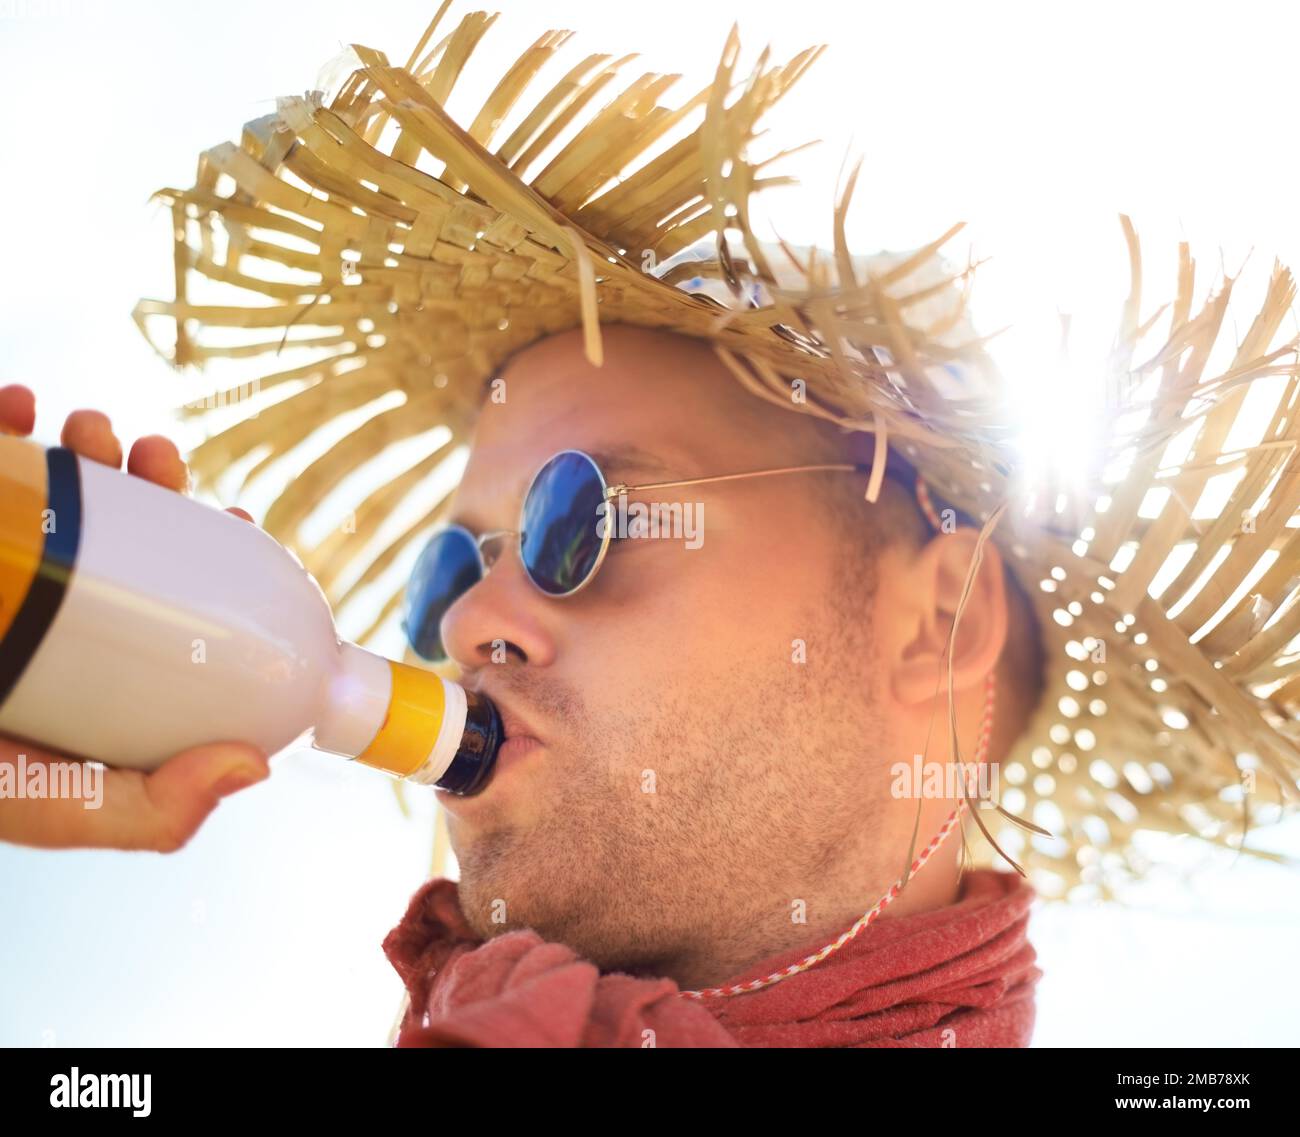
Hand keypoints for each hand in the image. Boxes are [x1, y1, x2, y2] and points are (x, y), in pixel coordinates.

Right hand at [0, 384, 270, 850]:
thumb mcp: (44, 805)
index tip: (235, 523)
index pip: (169, 604)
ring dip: (89, 445)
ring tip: (87, 429)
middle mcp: (45, 611)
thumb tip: (256, 765)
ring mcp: (5, 568)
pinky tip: (14, 402)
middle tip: (156, 459)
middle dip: (150, 484)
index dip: (211, 560)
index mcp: (90, 665)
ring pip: (61, 488)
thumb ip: (142, 810)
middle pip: (122, 534)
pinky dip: (4, 420)